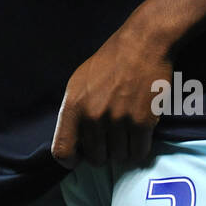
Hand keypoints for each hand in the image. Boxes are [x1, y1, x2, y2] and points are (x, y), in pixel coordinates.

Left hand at [51, 24, 171, 167]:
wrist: (142, 44)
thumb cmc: (110, 61)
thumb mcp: (79, 81)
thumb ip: (75, 111)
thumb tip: (74, 140)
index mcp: (73, 105)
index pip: (62, 150)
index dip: (70, 160)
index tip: (79, 159)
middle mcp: (93, 116)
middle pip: (95, 158)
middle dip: (104, 153)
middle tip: (112, 139)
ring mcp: (118, 120)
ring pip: (119, 157)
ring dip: (123, 150)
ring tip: (127, 133)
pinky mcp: (141, 122)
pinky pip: (138, 153)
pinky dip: (140, 149)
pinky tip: (140, 136)